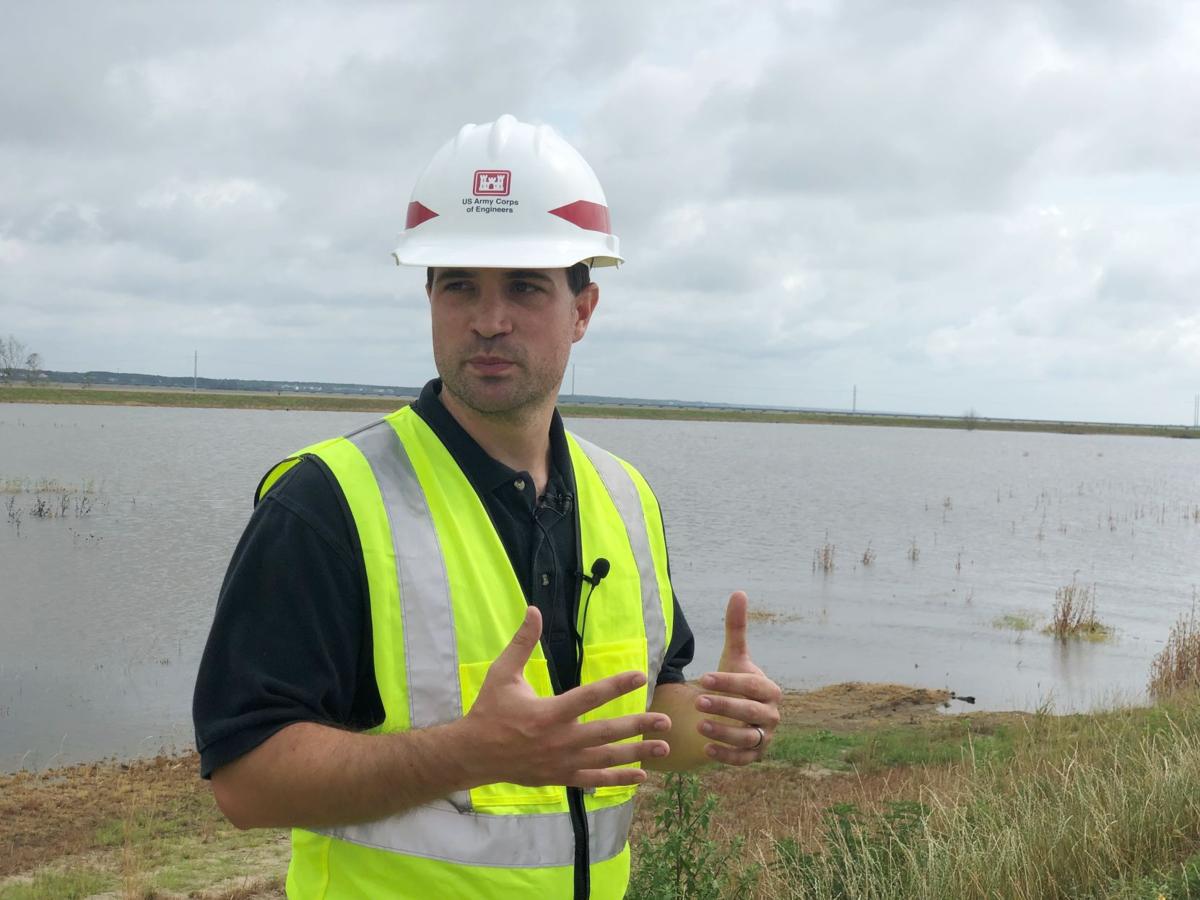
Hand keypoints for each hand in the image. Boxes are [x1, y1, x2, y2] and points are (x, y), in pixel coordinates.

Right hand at [459, 606, 671, 787]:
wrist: (474, 754)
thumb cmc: (490, 710)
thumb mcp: (502, 673)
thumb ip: (522, 643)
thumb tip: (533, 610)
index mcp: (548, 713)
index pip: (589, 696)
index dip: (616, 685)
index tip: (640, 675)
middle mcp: (560, 740)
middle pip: (606, 732)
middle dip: (638, 726)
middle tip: (666, 720)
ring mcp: (562, 762)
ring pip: (606, 759)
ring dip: (637, 754)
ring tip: (664, 748)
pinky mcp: (561, 777)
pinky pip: (595, 780)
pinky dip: (618, 779)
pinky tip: (641, 776)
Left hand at [695, 591, 781, 764]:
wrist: (738, 713)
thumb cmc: (735, 682)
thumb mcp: (734, 657)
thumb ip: (736, 628)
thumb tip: (738, 592)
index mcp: (769, 690)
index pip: (751, 685)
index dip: (729, 682)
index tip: (703, 677)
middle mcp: (772, 715)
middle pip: (752, 712)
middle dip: (726, 706)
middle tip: (698, 701)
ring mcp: (765, 737)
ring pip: (748, 737)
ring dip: (725, 733)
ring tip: (699, 725)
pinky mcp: (755, 756)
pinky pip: (744, 759)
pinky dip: (727, 756)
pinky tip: (707, 749)